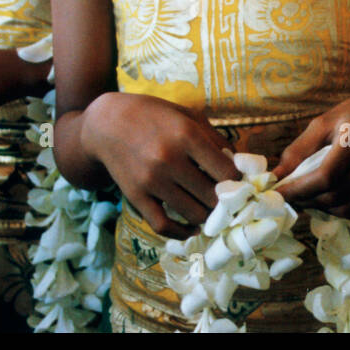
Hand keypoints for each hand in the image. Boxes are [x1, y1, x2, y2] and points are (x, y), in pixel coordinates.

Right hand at [82, 92, 237, 239]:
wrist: (108, 123)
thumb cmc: (155, 116)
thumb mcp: (189, 116)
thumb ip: (217, 139)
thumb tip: (241, 166)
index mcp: (187, 135)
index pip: (227, 172)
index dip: (239, 181)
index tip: (240, 183)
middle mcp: (169, 159)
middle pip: (213, 196)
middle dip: (226, 202)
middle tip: (231, 202)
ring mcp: (151, 181)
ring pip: (194, 214)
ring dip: (208, 216)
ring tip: (214, 211)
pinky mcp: (136, 197)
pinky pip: (163, 226)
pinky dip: (182, 233)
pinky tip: (193, 228)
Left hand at [273, 94, 349, 219]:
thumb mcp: (322, 123)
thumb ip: (298, 151)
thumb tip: (275, 177)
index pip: (326, 176)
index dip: (299, 189)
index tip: (279, 193)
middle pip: (335, 194)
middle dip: (307, 199)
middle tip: (291, 195)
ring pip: (345, 207)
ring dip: (320, 207)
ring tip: (307, 196)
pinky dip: (336, 210)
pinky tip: (326, 198)